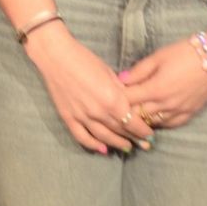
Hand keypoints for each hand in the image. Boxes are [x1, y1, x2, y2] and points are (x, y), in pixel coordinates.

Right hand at [23, 26, 150, 152]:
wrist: (56, 56)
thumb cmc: (84, 59)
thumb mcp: (109, 73)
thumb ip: (120, 91)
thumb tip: (130, 103)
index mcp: (112, 99)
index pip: (133, 122)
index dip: (143, 130)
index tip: (150, 134)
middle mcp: (99, 112)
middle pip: (120, 130)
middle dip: (134, 138)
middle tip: (144, 143)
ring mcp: (82, 117)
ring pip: (104, 137)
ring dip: (117, 144)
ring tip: (127, 147)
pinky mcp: (68, 118)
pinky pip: (82, 137)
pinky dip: (94, 146)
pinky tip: (103, 149)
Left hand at [120, 24, 206, 131]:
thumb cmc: (184, 53)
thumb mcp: (157, 57)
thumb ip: (138, 71)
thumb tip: (120, 80)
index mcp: (156, 89)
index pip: (129, 100)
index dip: (116, 99)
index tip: (108, 96)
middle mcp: (166, 104)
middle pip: (138, 116)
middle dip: (126, 113)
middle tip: (116, 109)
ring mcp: (178, 111)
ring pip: (153, 123)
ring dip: (141, 120)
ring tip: (132, 116)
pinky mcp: (189, 114)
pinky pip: (170, 124)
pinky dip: (159, 123)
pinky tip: (152, 119)